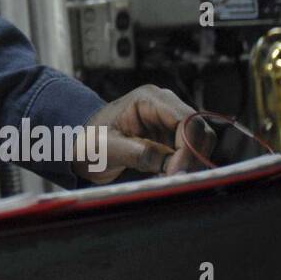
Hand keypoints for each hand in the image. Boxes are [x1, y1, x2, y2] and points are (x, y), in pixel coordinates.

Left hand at [71, 84, 214, 184]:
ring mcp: (170, 122)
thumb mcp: (107, 149)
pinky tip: (167, 178)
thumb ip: (139, 154)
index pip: (186, 119)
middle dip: (193, 157)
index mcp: (149, 99)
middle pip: (200, 130)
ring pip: (200, 143)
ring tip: (169, 180)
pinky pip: (190, 153)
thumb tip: (170, 165)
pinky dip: (185, 167)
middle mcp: (165, 106)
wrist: (80, 146)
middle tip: (178, 181)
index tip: (178, 173)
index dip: (188, 147)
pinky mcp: (171, 139)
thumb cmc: (88, 142)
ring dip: (191, 164)